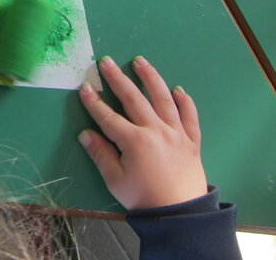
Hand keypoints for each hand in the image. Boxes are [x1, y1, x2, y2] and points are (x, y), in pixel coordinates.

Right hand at [77, 55, 206, 209]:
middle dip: (118, 78)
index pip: (108, 116)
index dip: (94, 101)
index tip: (84, 86)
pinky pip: (189, 117)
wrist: (181, 215)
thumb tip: (85, 134)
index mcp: (134, 140)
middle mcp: (155, 129)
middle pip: (134, 98)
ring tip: (140, 61)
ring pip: (163, 99)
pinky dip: (185, 102)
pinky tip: (178, 90)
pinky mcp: (191, 141)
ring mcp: (176, 133)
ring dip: (151, 78)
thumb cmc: (144, 198)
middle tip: (106, 61)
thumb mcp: (116, 180)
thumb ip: (101, 154)